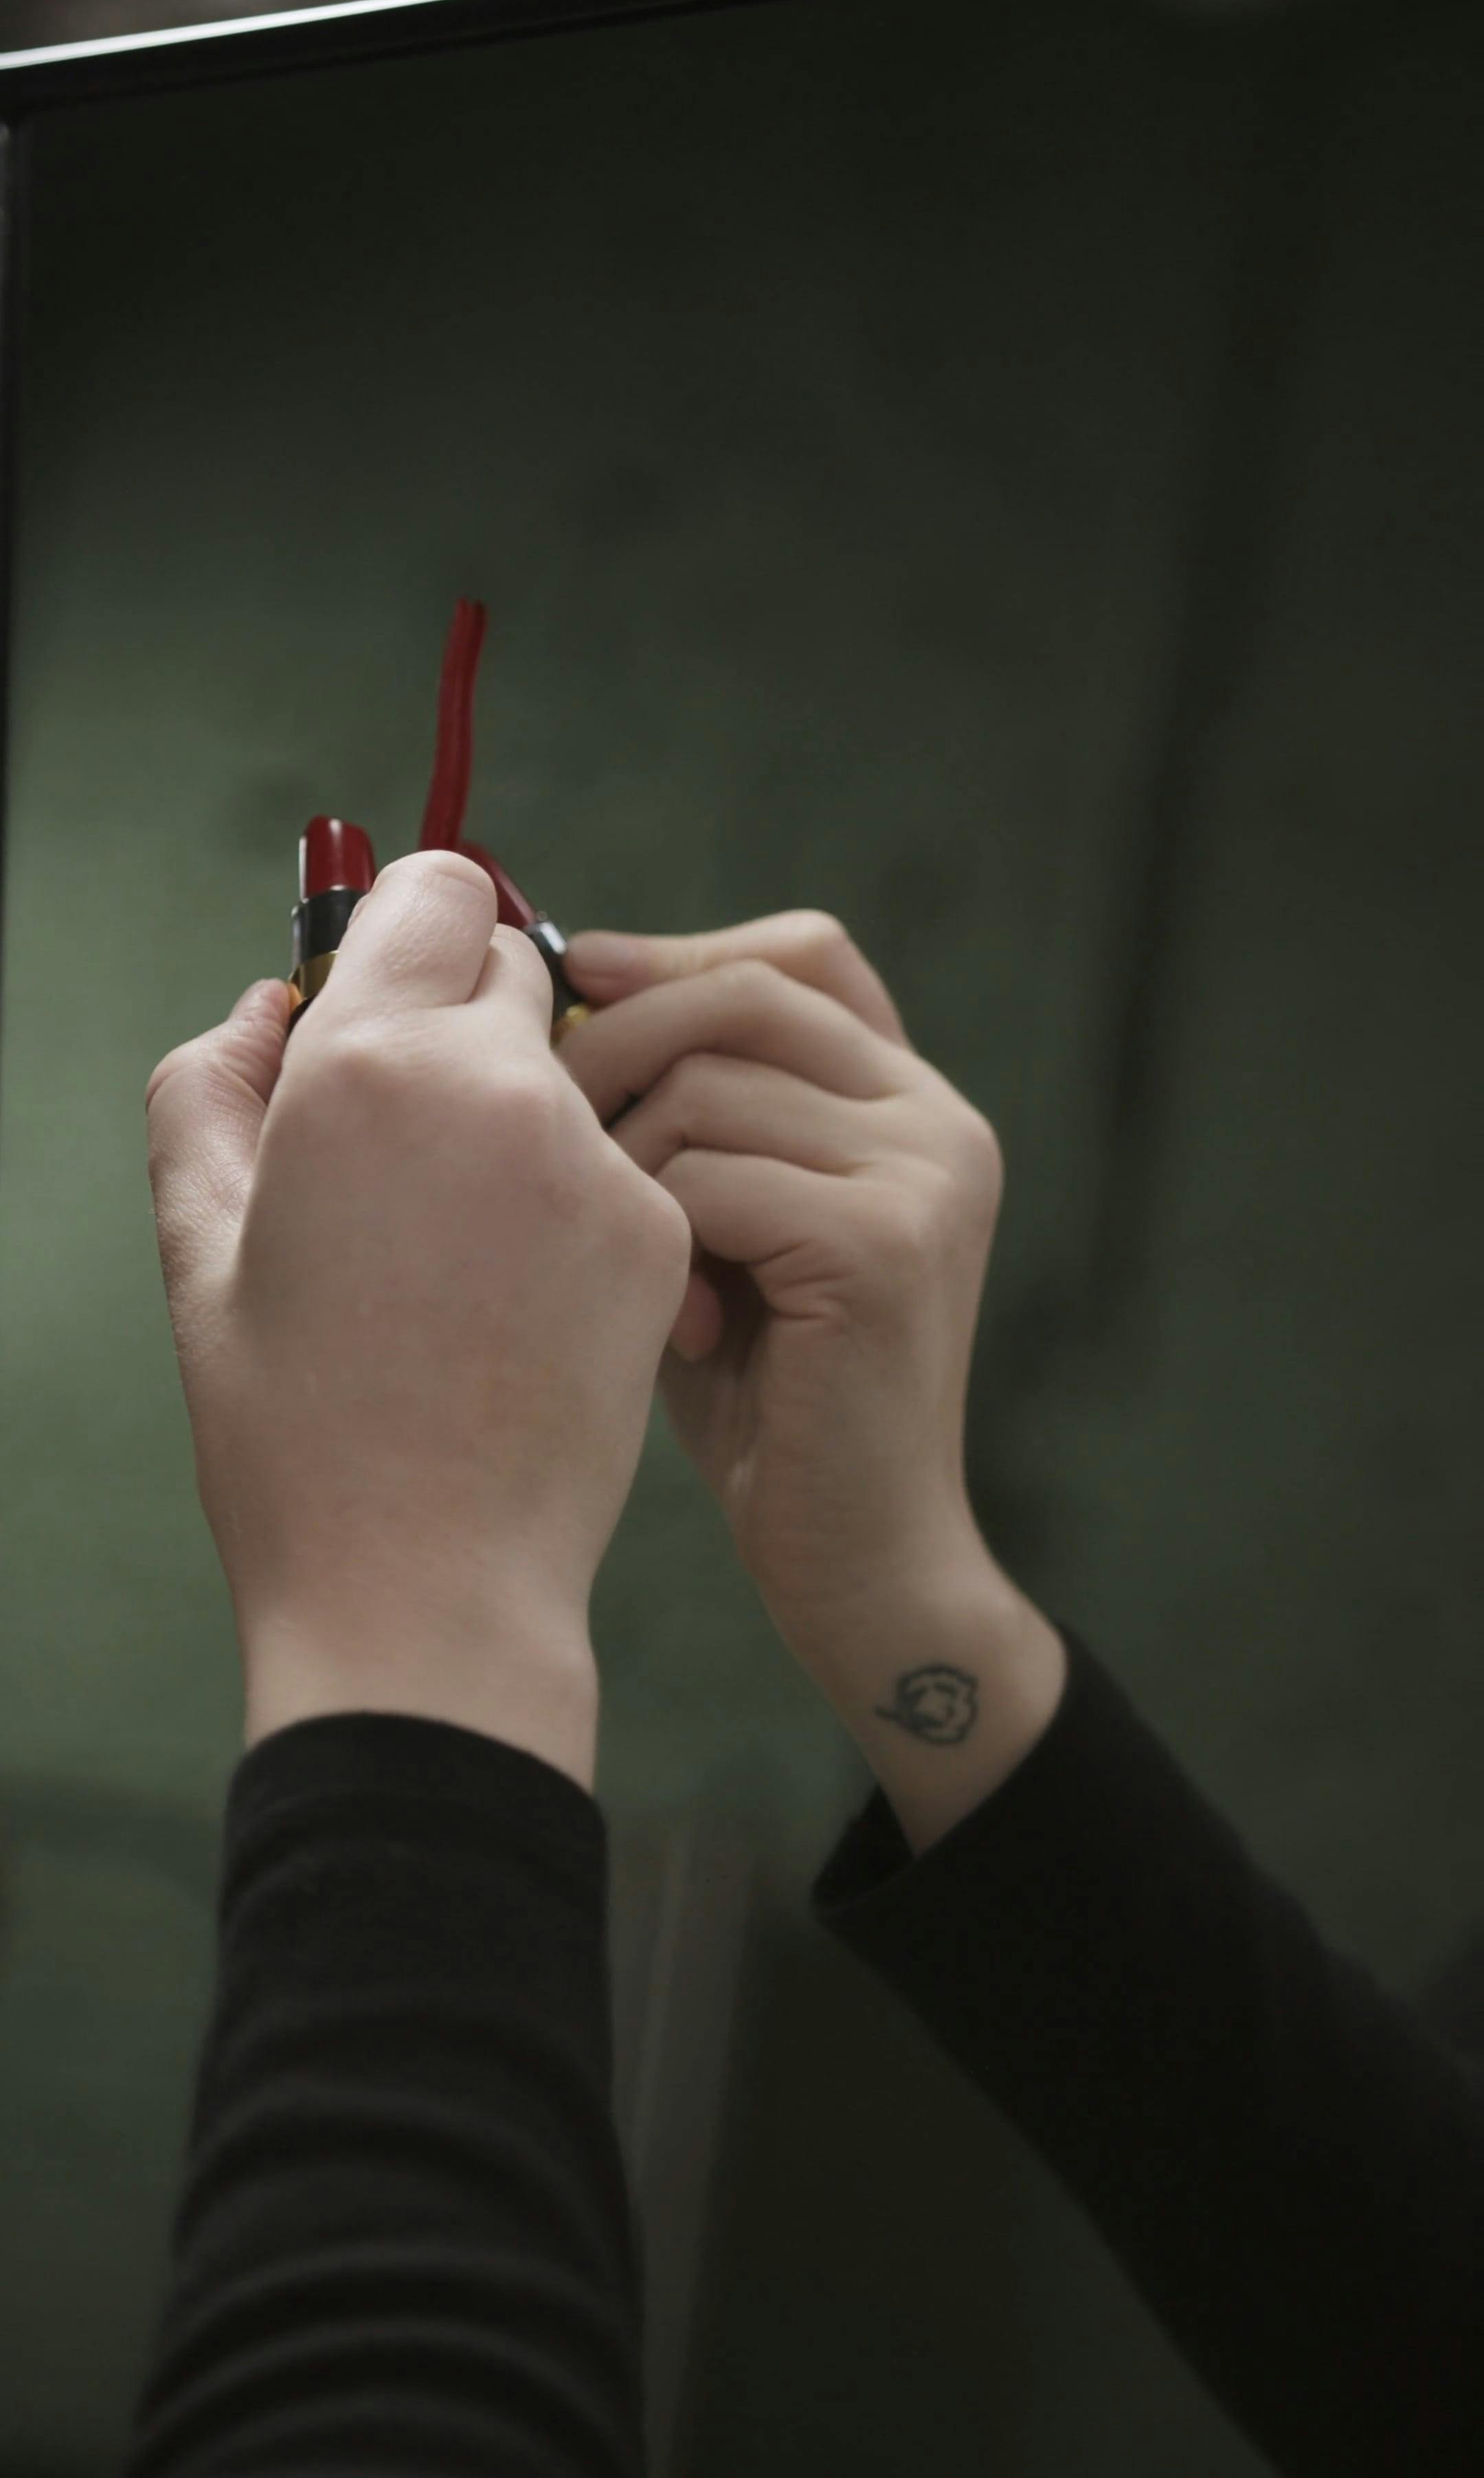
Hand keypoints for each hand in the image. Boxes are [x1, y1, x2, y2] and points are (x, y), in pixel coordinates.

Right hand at [145, 853, 691, 1776]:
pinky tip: (521, 1309)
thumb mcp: (199, 1242)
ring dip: (519, 1124)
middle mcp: (497, 1083)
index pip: (438, 891)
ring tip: (458, 1262)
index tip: (390, 1002)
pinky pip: (616, 1168)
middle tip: (410, 1154)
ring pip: (569, 1077)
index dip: (411, 934)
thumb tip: (277, 1001)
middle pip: (510, 971)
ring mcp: (593, 1159)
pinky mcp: (660, 1230)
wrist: (427, 1586)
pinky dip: (576, 1209)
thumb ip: (216, 1083)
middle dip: (462, 1027)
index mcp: (367, 1064)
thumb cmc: (291, 1427)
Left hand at [558, 909, 1066, 1842]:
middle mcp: (939, 1121)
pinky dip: (656, 1241)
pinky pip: (709, 1177)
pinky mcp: (883, 1244)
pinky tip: (672, 1326)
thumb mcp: (728, 1226)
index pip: (802, 953)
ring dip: (625, 1162)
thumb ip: (691, 1119)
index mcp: (913, 1106)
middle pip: (745, 993)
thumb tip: (568, 995)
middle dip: (619, 1044)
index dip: (680, 952)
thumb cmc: (766, 1399)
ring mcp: (924, 1177)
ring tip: (621, 1259)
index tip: (578, 980)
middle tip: (545, 1129)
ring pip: (708, 1084)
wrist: (857, 1561)